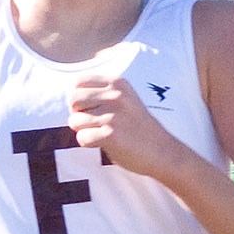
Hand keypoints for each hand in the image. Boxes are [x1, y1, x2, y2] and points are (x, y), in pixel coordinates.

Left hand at [66, 73, 182, 179]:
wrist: (163, 151)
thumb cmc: (138, 127)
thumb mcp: (125, 99)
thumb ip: (103, 94)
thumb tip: (70, 98)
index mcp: (117, 83)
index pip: (78, 82)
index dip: (80, 99)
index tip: (92, 110)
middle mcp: (115, 95)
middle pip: (73, 100)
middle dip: (78, 114)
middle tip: (95, 124)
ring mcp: (113, 114)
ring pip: (74, 121)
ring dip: (84, 131)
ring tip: (102, 134)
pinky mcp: (110, 134)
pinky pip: (82, 138)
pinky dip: (88, 144)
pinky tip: (104, 144)